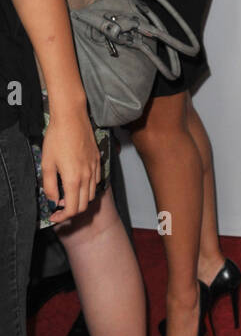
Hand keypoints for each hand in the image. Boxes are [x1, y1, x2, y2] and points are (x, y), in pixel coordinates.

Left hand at [42, 106, 99, 222]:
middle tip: (58, 208)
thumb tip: (52, 200)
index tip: (54, 215)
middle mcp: (87, 177)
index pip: (72, 209)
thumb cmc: (57, 139)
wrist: (72, 118)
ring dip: (80, 200)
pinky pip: (96, 181)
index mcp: (73, 179)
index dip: (62, 217)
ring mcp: (95, 168)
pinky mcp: (98, 160)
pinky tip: (77, 181)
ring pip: (91, 194)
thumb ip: (49, 186)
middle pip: (83, 205)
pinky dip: (87, 188)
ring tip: (67, 195)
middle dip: (71, 211)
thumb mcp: (47, 164)